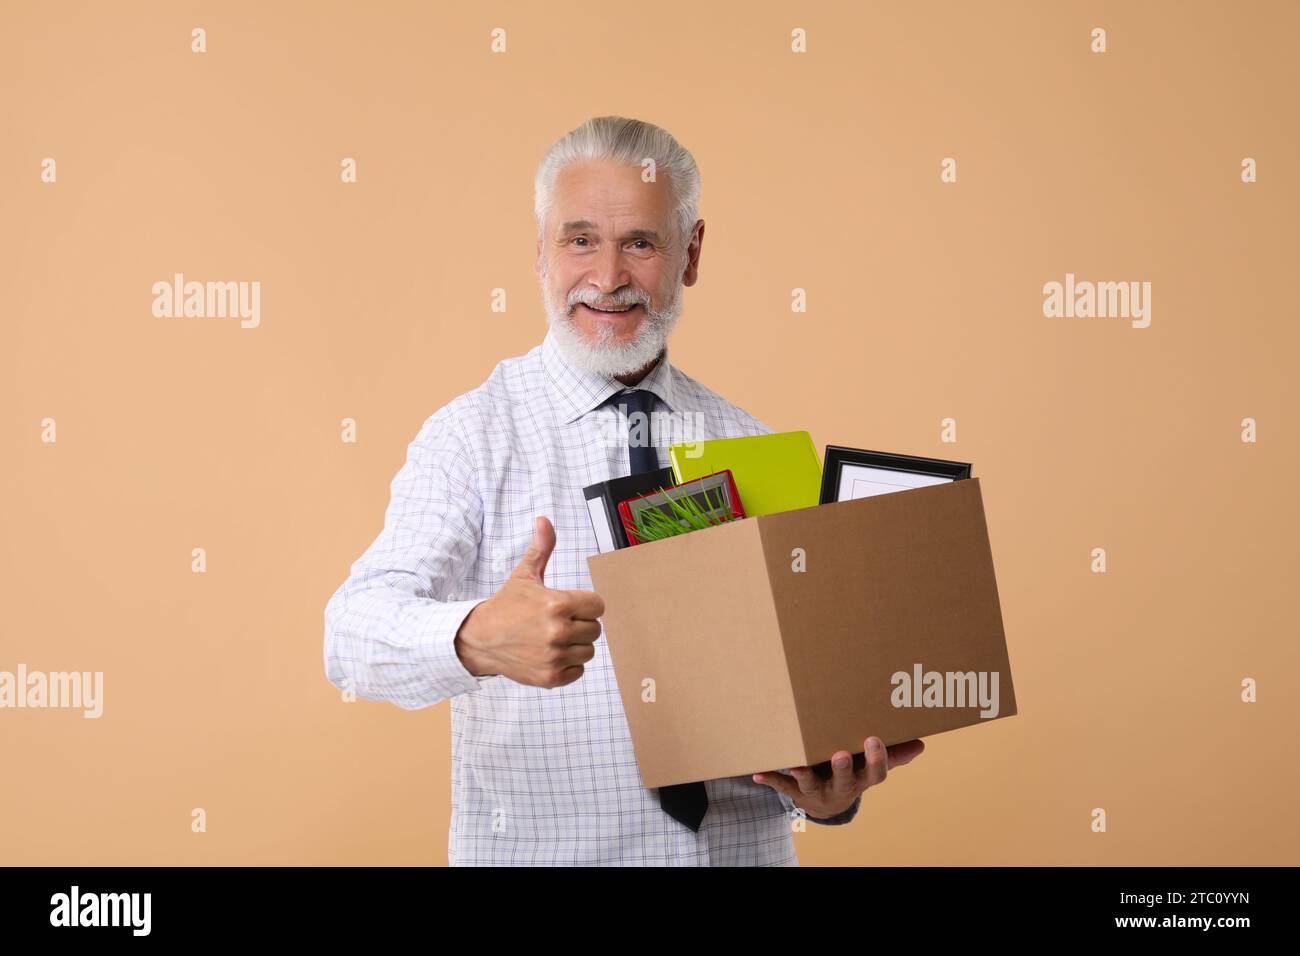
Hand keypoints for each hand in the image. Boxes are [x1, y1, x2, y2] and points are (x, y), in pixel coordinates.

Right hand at [454, 516, 604, 688]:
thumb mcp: (524, 575)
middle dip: (580, 625)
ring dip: (575, 646)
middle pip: (595, 630)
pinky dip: (568, 665)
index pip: (598, 606)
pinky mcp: (551, 678)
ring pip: (588, 651)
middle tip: (557, 623)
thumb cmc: (506, 606)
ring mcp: (554, 657)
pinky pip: (579, 671)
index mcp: (557, 604)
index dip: (585, 605)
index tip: (568, 606)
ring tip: (552, 638)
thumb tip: (544, 520)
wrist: (480, 640)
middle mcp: (558, 632)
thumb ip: (541, 548)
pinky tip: (550, 654)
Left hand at [751, 736, 924, 819]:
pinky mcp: (797, 792)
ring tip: (798, 767)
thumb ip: (893, 754)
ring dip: (806, 776)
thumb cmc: (853, 773)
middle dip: (843, 768)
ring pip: (813, 785)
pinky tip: (758, 773)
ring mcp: (819, 791)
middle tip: (840, 754)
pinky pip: (783, 787)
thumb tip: (921, 744)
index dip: (876, 758)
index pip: (875, 772)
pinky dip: (771, 780)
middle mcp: (842, 787)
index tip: (873, 738)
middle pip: (845, 779)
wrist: (827, 804)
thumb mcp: (871, 766)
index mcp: (862, 778)